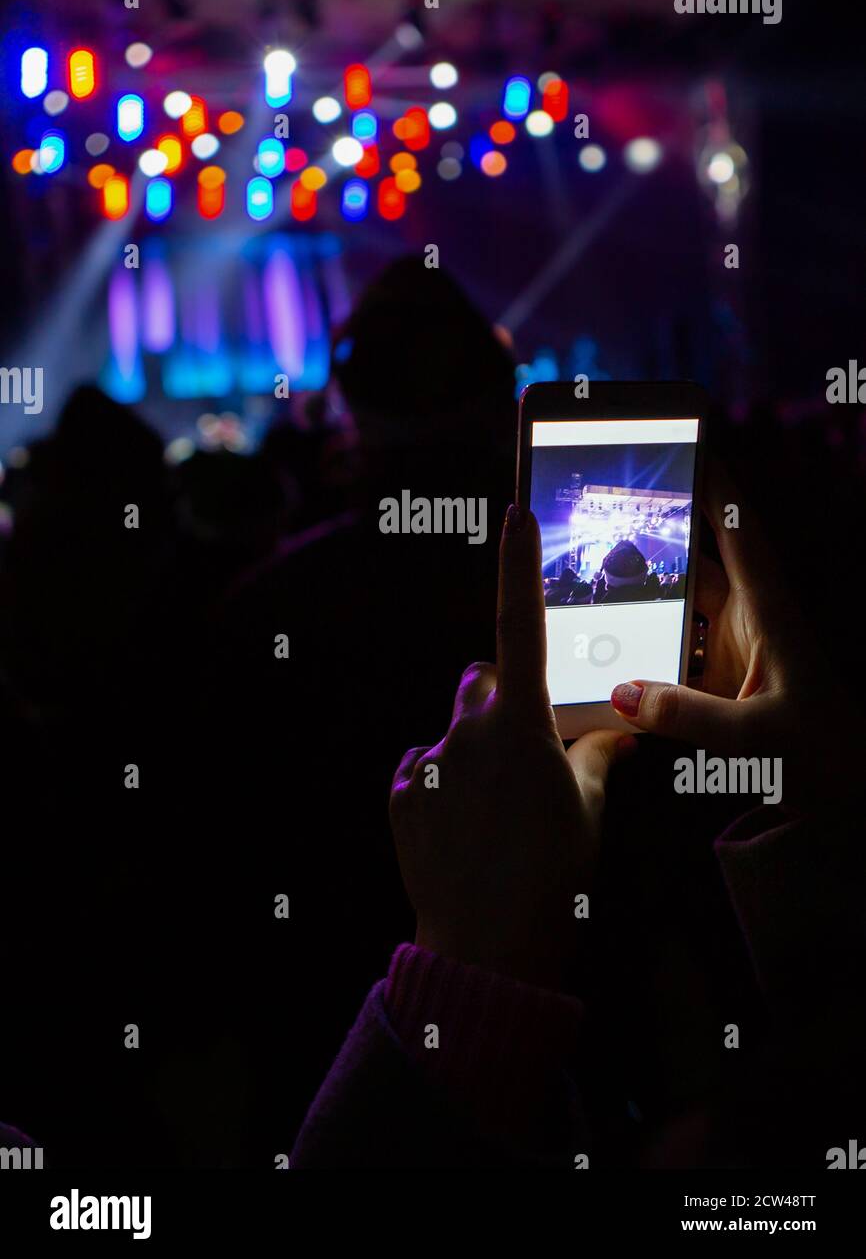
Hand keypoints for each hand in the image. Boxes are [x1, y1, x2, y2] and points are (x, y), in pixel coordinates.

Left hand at [389, 504, 633, 991]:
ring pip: (453, 728)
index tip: (514, 511)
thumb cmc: (552, 874)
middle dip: (501, 699)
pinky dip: (442, 782)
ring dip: (472, 748)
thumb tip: (617, 729)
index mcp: (520, 723)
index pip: (519, 625)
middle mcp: (466, 727)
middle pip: (481, 682)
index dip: (517, 565)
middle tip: (529, 753)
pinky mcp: (401, 792)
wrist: (487, 944)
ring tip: (495, 810)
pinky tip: (461, 827)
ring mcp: (428, 759)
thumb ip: (597, 756)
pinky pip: (425, 766)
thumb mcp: (590, 810)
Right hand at [610, 459, 857, 806]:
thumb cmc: (826, 755)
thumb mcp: (759, 738)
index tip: (684, 445)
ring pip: (675, 615)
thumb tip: (622, 694)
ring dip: (639, 605)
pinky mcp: (716, 690)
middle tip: (600, 517)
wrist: (853, 798)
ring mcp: (730, 655)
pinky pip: (669, 664)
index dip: (714, 487)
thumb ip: (688, 716)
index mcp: (768, 612)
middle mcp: (747, 624)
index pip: (739, 533)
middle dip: (653, 543)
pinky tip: (601, 660)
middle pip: (694, 566)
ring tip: (583, 584)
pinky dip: (640, 661)